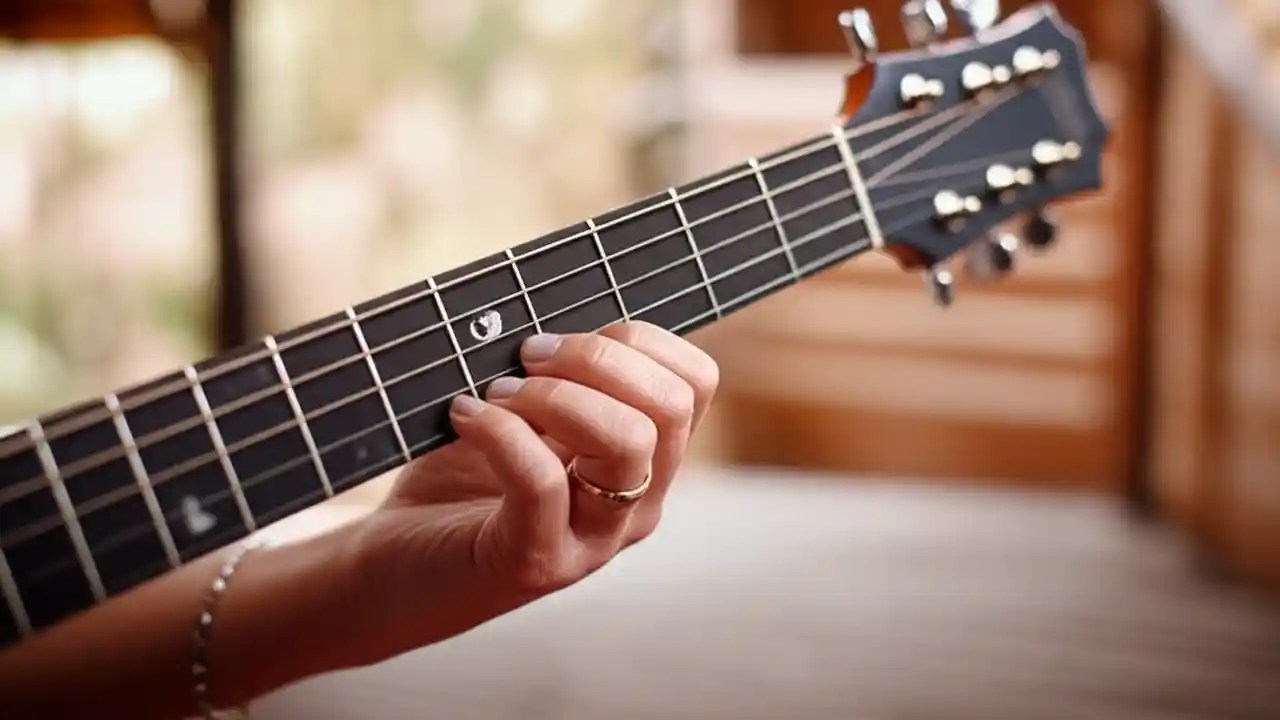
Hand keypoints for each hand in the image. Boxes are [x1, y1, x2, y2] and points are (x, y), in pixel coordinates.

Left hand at [337, 322, 717, 664]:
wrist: (394, 569)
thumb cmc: (459, 482)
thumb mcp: (525, 416)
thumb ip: (558, 374)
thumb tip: (553, 322)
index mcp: (646, 461)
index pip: (695, 382)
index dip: (638, 340)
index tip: (565, 338)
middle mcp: (637, 504)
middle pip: (671, 405)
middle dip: (597, 357)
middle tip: (528, 356)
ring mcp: (594, 541)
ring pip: (628, 442)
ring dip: (557, 394)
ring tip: (499, 391)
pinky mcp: (535, 563)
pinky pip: (541, 481)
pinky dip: (499, 430)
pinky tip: (465, 416)